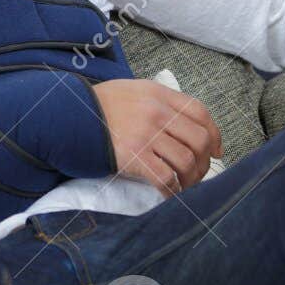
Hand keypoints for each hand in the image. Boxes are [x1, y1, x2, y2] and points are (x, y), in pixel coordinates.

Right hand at [92, 79, 221, 194]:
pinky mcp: (134, 157)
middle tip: (198, 172)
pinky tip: (169, 193)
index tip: (216, 150)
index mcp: (158, 93)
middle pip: (199, 139)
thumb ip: (159, 101)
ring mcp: (146, 134)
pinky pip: (166, 178)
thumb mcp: (133, 90)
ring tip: (184, 185)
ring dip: (190, 179)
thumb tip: (186, 124)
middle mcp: (156, 112)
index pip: (200, 112)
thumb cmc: (99, 106)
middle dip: (205, 160)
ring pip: (186, 161)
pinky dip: (173, 190)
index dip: (214, 134)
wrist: (68, 116)